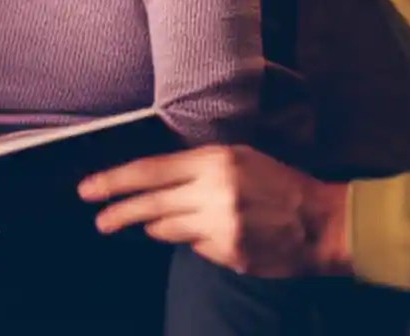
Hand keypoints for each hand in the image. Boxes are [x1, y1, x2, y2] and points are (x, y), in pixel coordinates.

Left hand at [78, 145, 349, 277]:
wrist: (321, 221)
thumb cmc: (277, 184)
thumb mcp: (238, 158)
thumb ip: (196, 166)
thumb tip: (152, 181)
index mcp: (215, 160)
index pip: (150, 170)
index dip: (114, 180)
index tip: (88, 189)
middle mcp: (214, 191)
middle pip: (149, 204)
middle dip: (118, 212)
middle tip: (98, 220)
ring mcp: (220, 226)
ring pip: (166, 228)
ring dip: (156, 226)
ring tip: (150, 223)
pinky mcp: (227, 253)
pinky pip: (193, 246)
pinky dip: (194, 239)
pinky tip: (209, 233)